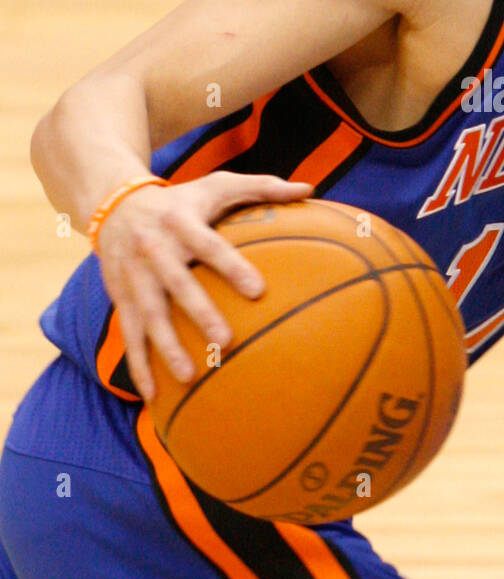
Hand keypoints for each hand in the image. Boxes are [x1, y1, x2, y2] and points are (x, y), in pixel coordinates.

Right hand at [95, 172, 312, 400]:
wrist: (116, 205)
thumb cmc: (183, 199)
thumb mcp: (218, 184)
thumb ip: (263, 187)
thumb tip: (311, 188)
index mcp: (180, 221)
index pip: (208, 245)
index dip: (231, 266)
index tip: (257, 291)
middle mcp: (153, 248)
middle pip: (176, 284)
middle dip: (199, 313)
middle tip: (226, 341)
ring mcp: (133, 276)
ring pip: (148, 315)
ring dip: (166, 346)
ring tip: (188, 376)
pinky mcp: (120, 297)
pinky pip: (129, 334)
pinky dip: (139, 365)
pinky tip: (153, 394)